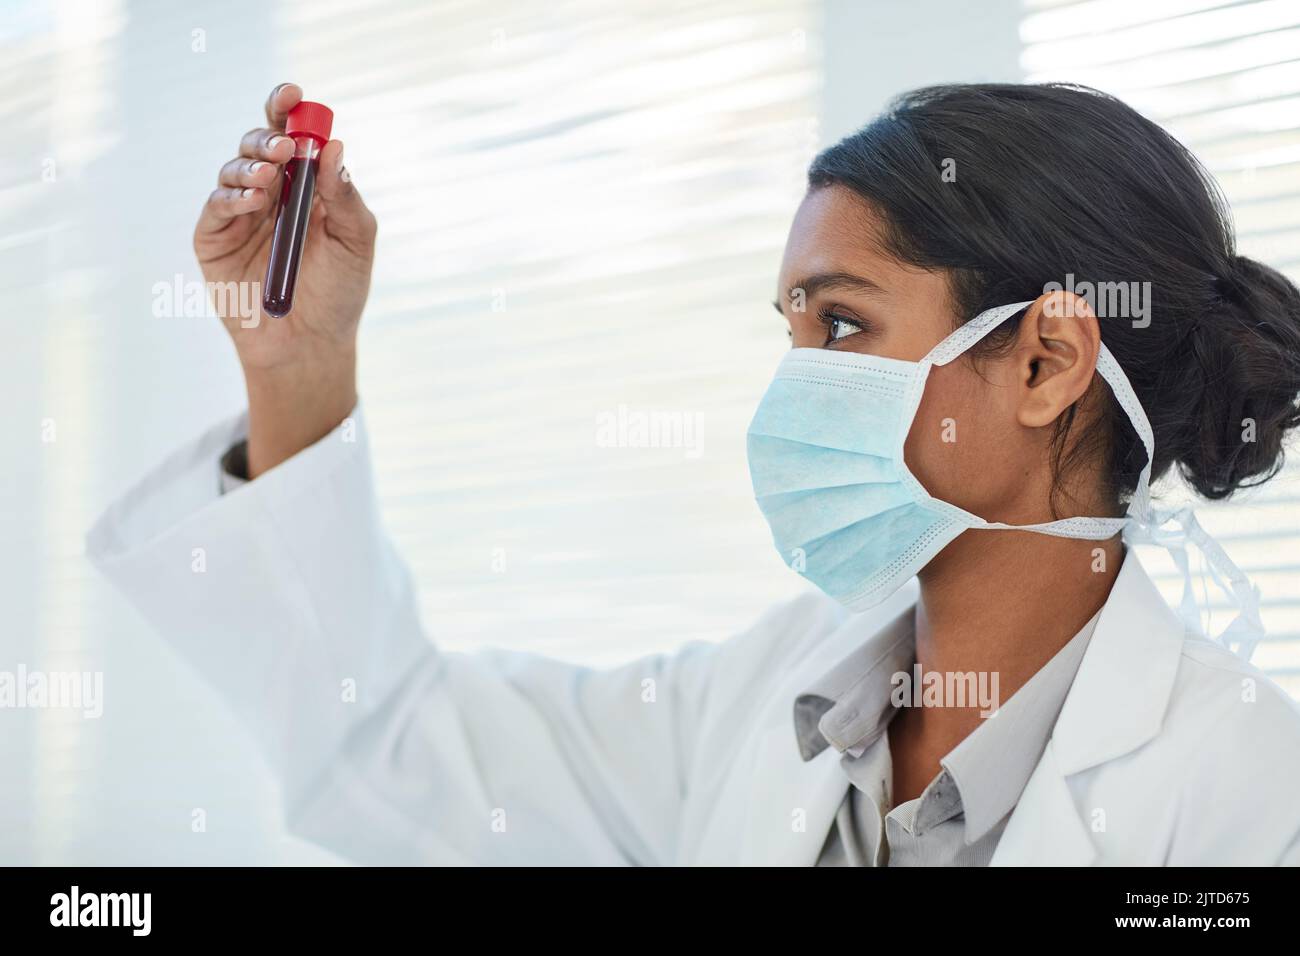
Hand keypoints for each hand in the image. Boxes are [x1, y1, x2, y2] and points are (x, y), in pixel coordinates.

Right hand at [194, 83, 376, 475]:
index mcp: (306, 186)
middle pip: (258, 143)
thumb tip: (335, 147)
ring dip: (250, 166)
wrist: (310, 345)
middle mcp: (271, 193)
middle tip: (284, 145)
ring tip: (270, 180)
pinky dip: (233, 197)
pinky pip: (216, 207)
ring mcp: (239, 215)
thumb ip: (344, 196)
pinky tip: (253, 199)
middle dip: (268, 136)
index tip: (294, 95)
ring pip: (234, 169)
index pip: (293, 135)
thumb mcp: (355, 242)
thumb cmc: (339, 293)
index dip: (288, 110)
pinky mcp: (214, 240)